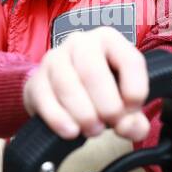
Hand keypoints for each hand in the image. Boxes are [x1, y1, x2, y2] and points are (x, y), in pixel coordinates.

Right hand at [23, 27, 151, 140]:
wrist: (59, 94)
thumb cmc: (98, 93)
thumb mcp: (122, 103)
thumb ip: (135, 121)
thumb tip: (130, 128)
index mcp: (110, 40)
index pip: (130, 61)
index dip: (136, 93)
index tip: (132, 112)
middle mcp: (81, 43)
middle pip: (94, 73)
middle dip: (107, 106)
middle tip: (111, 124)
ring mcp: (54, 59)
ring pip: (68, 86)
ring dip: (84, 115)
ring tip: (93, 130)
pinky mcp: (36, 81)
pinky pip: (46, 100)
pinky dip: (60, 120)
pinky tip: (71, 131)